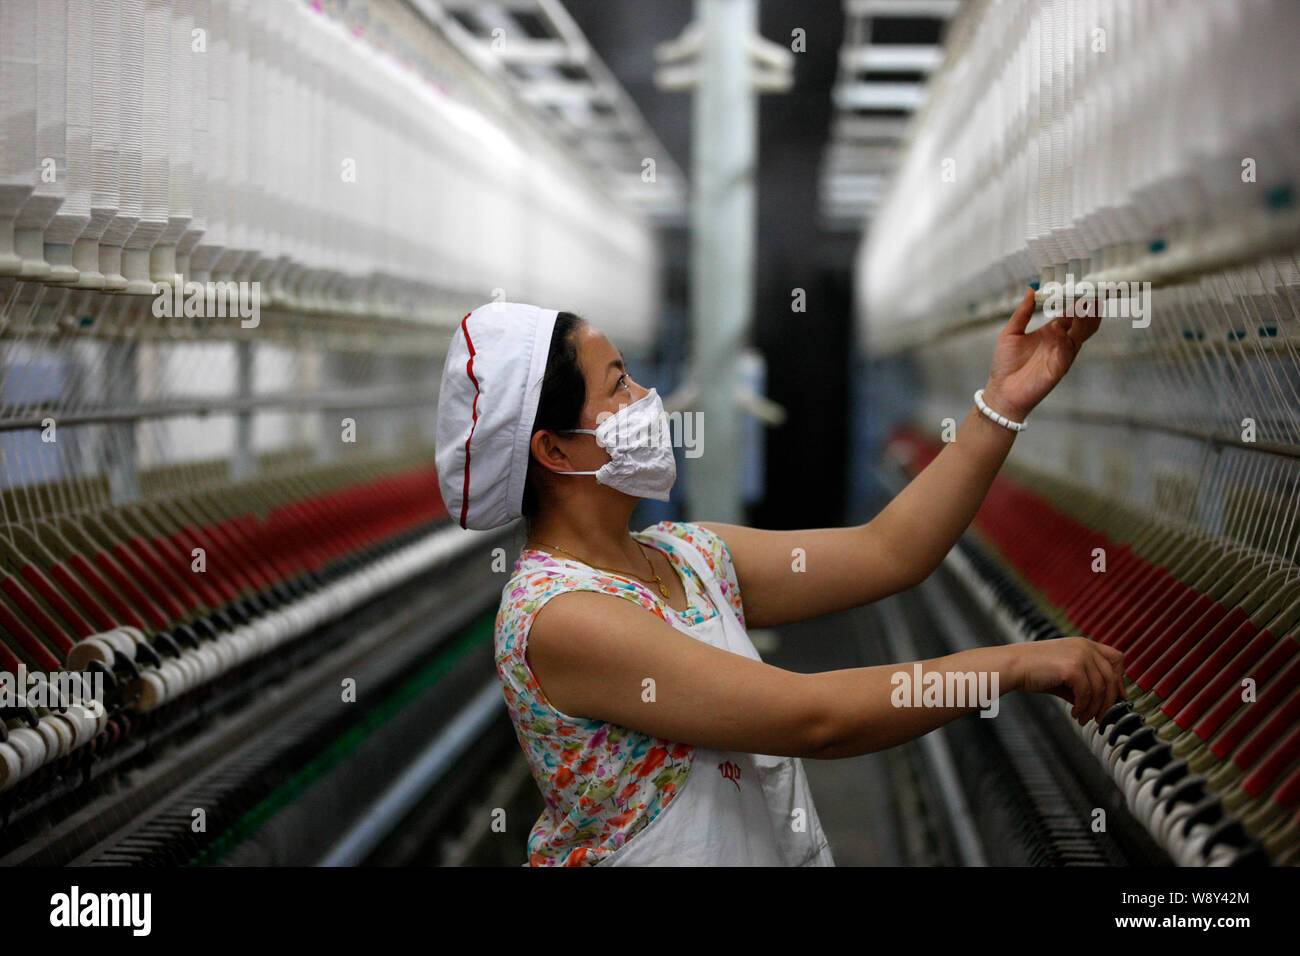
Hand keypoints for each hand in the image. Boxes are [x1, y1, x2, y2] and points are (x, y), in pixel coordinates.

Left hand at [983, 287, 1100, 421]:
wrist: (1002, 391)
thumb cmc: (1006, 364)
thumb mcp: (1011, 332)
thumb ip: (1022, 312)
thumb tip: (1031, 290)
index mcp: (1052, 330)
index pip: (1071, 312)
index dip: (1078, 299)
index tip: (1084, 284)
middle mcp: (1061, 341)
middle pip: (1083, 321)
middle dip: (1090, 307)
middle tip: (1094, 290)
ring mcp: (1063, 354)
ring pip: (1081, 334)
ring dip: (1084, 319)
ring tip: (1084, 304)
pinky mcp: (1059, 367)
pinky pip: (1068, 350)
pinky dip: (1066, 338)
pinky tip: (1058, 327)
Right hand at [1008, 636, 1125, 725]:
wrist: (1012, 666)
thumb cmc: (1034, 670)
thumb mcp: (1064, 673)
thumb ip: (1084, 683)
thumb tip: (1101, 704)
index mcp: (1084, 644)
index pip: (1116, 659)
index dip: (1121, 680)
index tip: (1118, 697)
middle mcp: (1085, 647)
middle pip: (1112, 677)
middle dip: (1109, 701)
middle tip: (1101, 717)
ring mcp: (1080, 656)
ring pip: (1101, 689)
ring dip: (1094, 708)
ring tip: (1083, 718)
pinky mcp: (1072, 668)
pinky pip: (1087, 694)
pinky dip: (1083, 707)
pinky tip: (1075, 713)